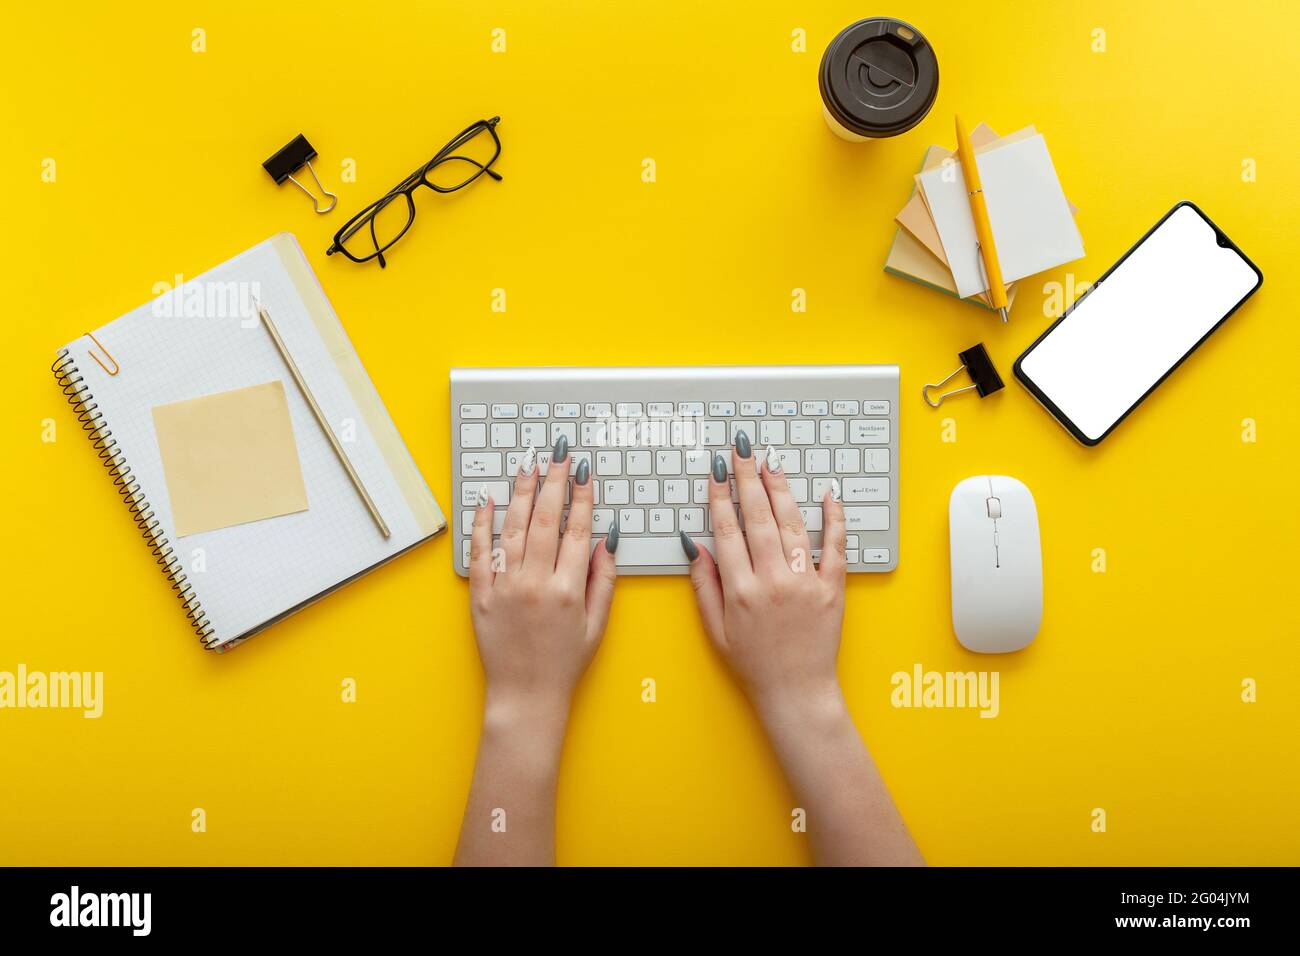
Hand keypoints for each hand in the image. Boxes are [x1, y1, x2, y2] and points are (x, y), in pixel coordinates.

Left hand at [456, 437, 617, 865]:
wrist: (525, 696)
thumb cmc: (564, 664)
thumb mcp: (597, 625)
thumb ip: (603, 580)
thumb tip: (607, 541)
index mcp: (568, 590)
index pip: (577, 531)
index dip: (582, 498)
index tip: (584, 473)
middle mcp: (536, 584)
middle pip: (544, 521)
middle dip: (552, 483)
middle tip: (556, 456)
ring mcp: (505, 588)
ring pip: (512, 529)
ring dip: (520, 493)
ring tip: (527, 467)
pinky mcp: (482, 596)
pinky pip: (481, 552)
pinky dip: (483, 524)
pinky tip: (488, 500)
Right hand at [683, 435, 846, 712]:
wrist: (796, 692)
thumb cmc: (754, 664)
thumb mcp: (716, 630)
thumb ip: (706, 586)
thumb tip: (697, 546)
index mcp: (741, 591)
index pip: (727, 531)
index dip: (719, 497)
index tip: (716, 472)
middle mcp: (773, 581)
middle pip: (758, 518)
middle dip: (748, 478)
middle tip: (742, 451)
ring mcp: (805, 582)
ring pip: (792, 524)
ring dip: (781, 489)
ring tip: (771, 464)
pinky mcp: (832, 588)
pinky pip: (836, 546)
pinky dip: (834, 519)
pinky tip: (828, 495)